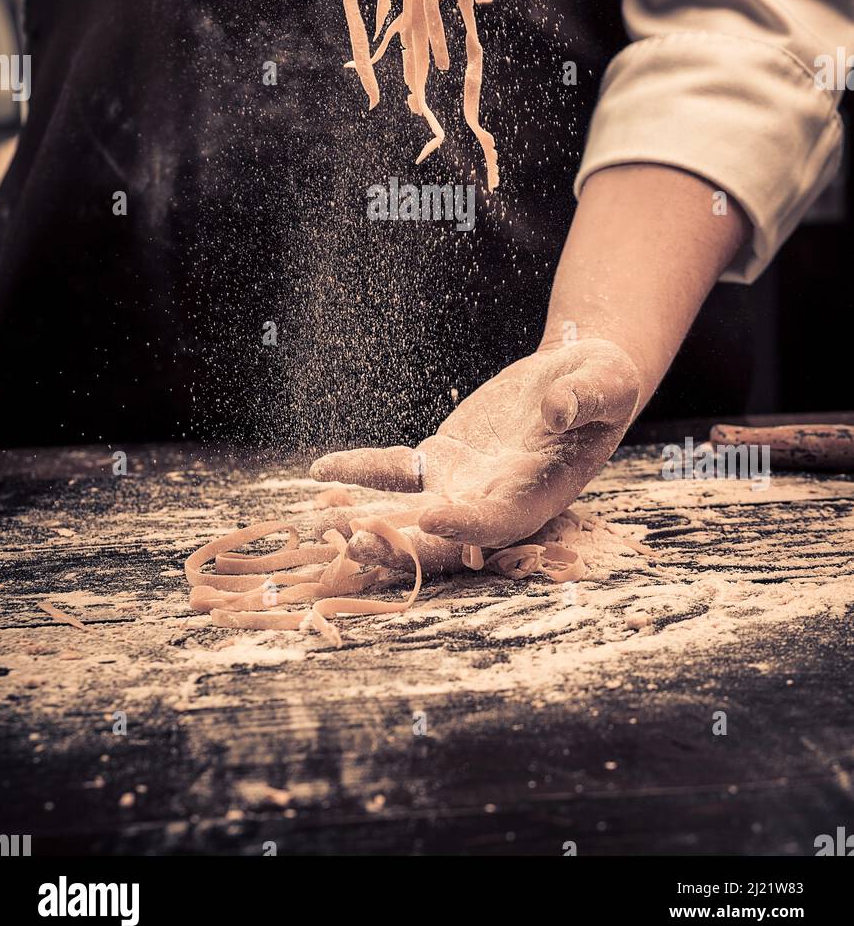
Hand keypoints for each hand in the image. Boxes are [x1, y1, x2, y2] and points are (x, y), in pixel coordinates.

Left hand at [309, 338, 642, 572]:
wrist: (579, 378)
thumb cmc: (603, 384)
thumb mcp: (607, 384)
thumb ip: (585, 399)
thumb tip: (558, 408)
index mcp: (538, 494)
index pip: (498, 520)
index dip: (466, 525)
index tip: (431, 517)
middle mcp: (495, 500)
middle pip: (443, 536)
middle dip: (399, 546)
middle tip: (354, 546)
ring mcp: (463, 483)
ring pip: (409, 511)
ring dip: (366, 519)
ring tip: (318, 523)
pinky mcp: (443, 458)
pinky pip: (396, 471)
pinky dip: (360, 472)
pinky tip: (320, 472)